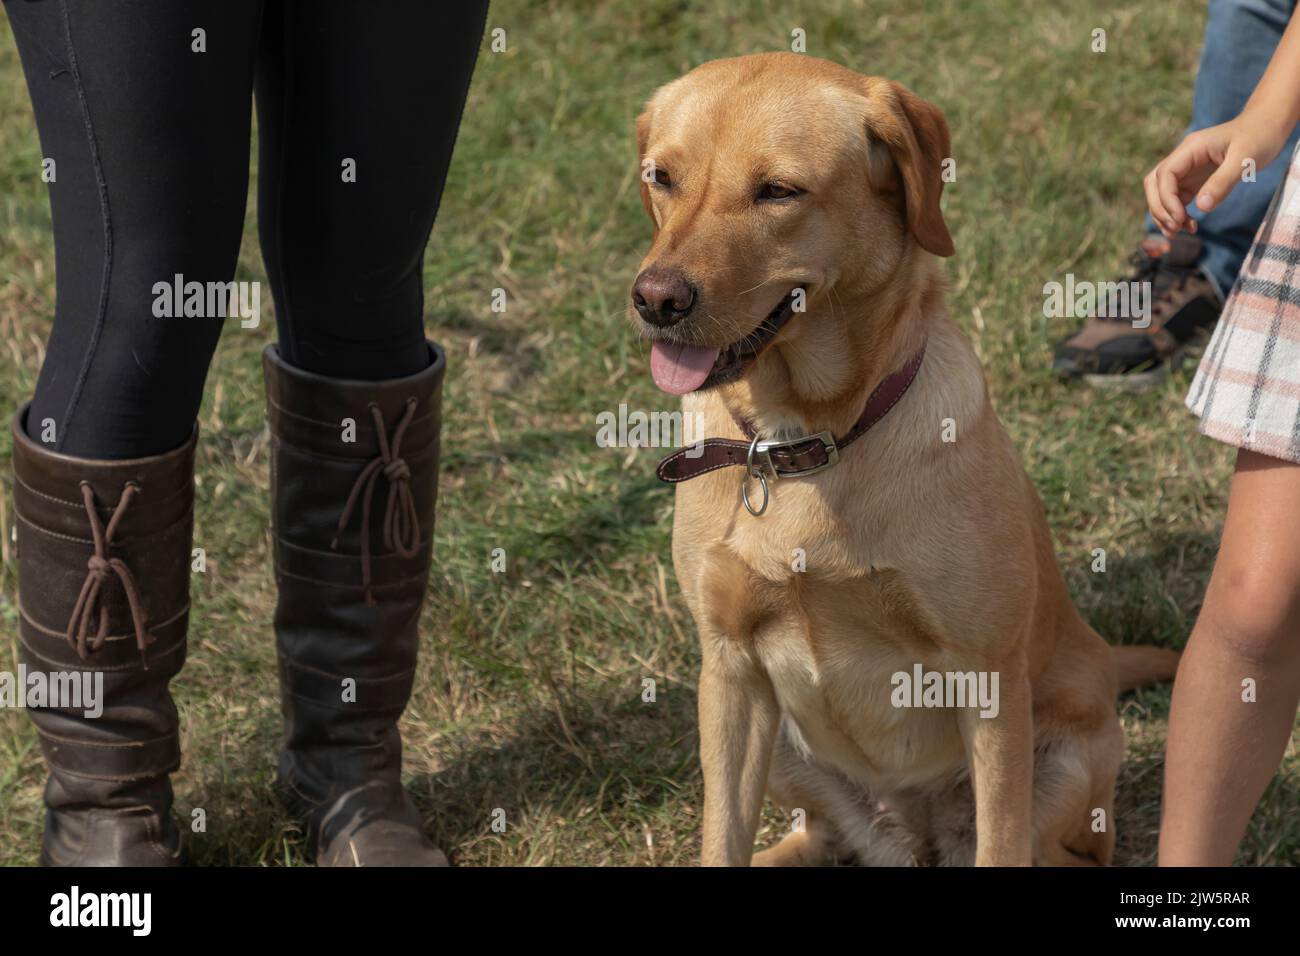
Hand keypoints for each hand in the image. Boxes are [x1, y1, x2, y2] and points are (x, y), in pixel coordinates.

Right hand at [1143, 115, 1288, 238]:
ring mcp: (1186, 169)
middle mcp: (1183, 158)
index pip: (1165, 174)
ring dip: (1164, 214)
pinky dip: (1176, 214)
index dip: (1166, 199)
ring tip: (1177, 232)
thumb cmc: (1258, 137)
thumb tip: (1202, 208)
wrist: (1266, 126)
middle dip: (1159, 208)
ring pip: (1161, 193)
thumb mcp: (1245, 160)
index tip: (1179, 218)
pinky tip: (1188, 225)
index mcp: (1191, 148)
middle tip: (1175, 229)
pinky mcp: (1193, 180)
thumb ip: (1223, 182)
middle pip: (1154, 184)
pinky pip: (1175, 199)